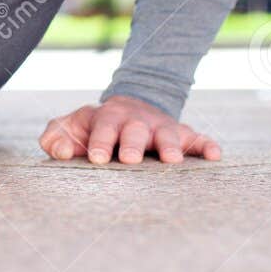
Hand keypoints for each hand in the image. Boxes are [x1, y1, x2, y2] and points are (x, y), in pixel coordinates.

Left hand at [38, 94, 220, 165]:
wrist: (126, 110)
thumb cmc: (91, 129)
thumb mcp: (69, 128)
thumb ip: (55, 138)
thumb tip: (61, 150)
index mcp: (106, 118)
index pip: (102, 125)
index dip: (99, 141)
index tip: (96, 158)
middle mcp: (135, 120)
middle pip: (135, 129)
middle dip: (132, 143)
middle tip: (129, 159)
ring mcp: (159, 127)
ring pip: (167, 133)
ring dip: (170, 145)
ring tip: (171, 161)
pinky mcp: (181, 135)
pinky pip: (196, 138)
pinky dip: (206, 145)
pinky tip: (214, 155)